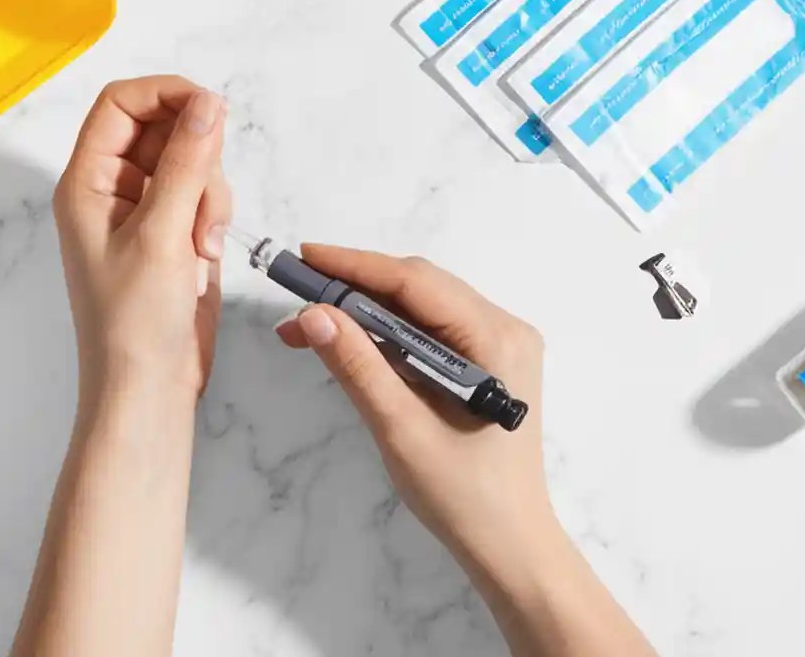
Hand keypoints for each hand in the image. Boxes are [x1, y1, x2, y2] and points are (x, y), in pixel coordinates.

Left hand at [53, 76, 230, 404]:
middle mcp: (113, 190)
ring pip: (194, 165)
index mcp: (87, 183)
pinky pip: (204, 200)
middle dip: (198, 159)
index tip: (211, 108)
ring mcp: (146, 213)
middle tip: (204, 201)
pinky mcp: (175, 235)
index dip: (166, 95)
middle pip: (164, 130)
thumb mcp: (161, 235)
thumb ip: (186, 163)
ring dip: (210, 197)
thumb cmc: (134, 323)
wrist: (148, 387)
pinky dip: (214, 220)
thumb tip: (208, 104)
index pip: (121, 104)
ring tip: (203, 246)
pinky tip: (206, 259)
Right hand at [273, 245, 554, 567]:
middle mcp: (505, 329)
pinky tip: (350, 343)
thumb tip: (313, 313)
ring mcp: (499, 346)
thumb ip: (358, 365)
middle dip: (354, 289)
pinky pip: (430, 332)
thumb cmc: (462, 495)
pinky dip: (387, 334)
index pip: (416, 282)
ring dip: (365, 313)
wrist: (509, 544)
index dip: (355, 267)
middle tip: (296, 298)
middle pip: (419, 288)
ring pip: (421, 308)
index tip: (304, 259)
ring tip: (309, 326)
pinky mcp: (486, 364)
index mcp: (496, 338)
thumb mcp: (400, 428)